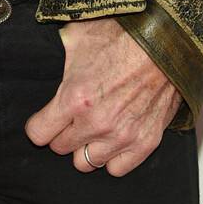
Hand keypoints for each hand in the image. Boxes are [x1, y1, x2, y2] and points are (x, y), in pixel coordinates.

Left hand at [24, 17, 181, 174]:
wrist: (164, 40)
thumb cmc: (123, 35)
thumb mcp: (77, 34)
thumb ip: (56, 50)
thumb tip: (42, 48)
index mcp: (74, 97)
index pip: (38, 133)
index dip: (39, 124)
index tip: (45, 119)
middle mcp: (96, 123)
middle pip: (61, 148)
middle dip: (62, 132)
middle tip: (72, 117)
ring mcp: (122, 136)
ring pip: (86, 162)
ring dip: (86, 146)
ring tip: (92, 127)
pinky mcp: (145, 142)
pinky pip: (117, 168)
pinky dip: (112, 156)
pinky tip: (112, 137)